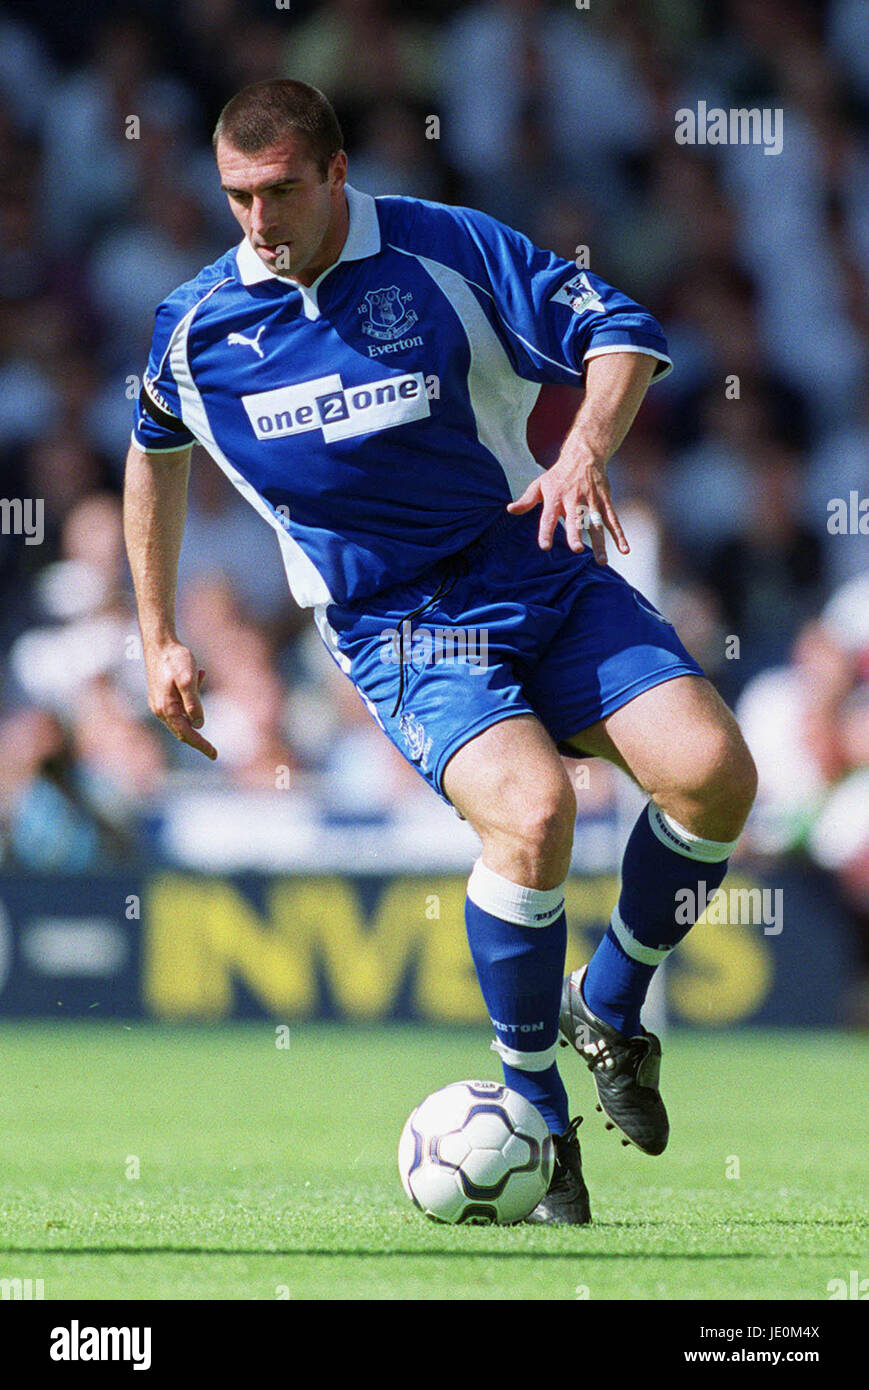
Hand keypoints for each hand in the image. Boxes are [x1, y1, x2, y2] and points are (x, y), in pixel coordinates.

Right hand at [144, 638, 216, 760]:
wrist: (159, 643)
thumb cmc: (175, 659)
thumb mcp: (188, 678)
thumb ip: (193, 701)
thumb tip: (198, 724)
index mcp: (166, 708)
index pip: (186, 734)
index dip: (201, 745)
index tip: (214, 755)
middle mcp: (160, 710)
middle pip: (182, 731)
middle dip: (198, 740)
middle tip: (213, 752)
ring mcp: (159, 704)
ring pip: (182, 716)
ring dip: (195, 705)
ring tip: (199, 675)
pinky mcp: (162, 696)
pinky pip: (180, 705)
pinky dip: (191, 696)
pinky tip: (198, 674)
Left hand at [507, 456, 628, 563]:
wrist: (583, 456)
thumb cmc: (557, 475)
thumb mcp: (539, 484)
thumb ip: (526, 500)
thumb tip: (510, 510)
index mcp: (556, 498)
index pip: (549, 517)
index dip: (546, 531)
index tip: (545, 546)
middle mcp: (574, 500)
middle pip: (575, 520)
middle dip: (576, 534)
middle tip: (576, 549)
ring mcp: (592, 502)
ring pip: (596, 524)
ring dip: (600, 543)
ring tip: (601, 561)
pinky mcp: (605, 502)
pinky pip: (613, 520)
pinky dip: (620, 535)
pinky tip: (624, 549)